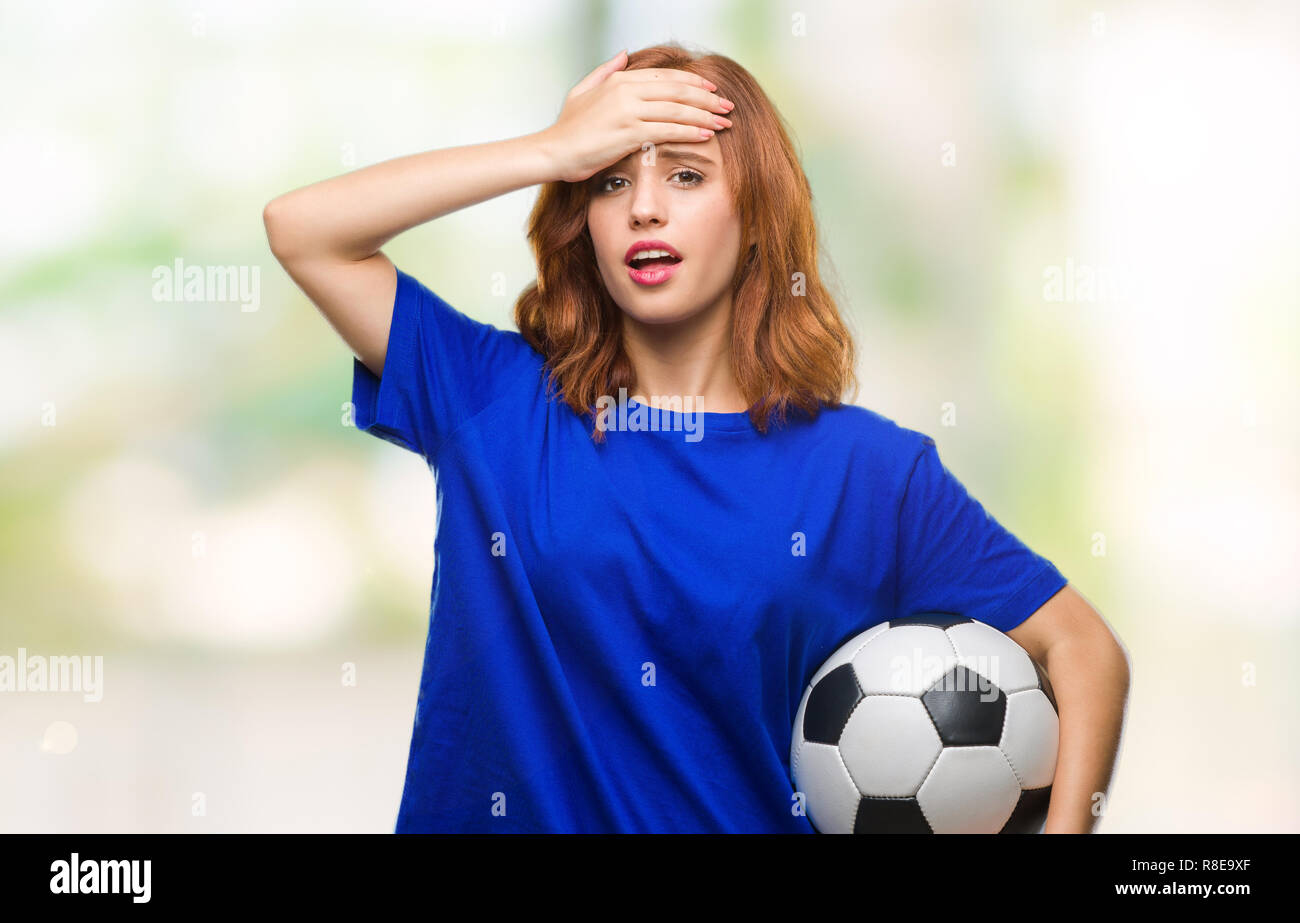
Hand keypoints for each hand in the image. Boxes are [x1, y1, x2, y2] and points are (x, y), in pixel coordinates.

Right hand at [537, 50, 734, 183]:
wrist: (554, 151)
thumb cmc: (568, 127)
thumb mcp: (584, 90)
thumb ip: (606, 70)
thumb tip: (625, 53)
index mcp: (620, 79)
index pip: (667, 77)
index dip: (693, 82)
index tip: (712, 90)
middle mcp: (627, 90)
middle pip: (678, 91)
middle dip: (707, 99)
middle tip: (727, 107)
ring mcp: (628, 111)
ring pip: (677, 110)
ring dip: (705, 116)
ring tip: (724, 123)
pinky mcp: (629, 133)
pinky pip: (667, 130)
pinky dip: (689, 131)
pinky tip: (705, 135)